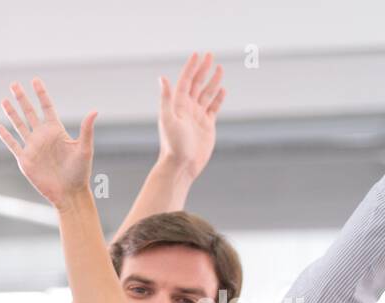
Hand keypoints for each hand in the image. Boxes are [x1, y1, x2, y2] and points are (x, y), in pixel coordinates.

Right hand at [0, 78, 95, 210]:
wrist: (68, 193)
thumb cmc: (80, 172)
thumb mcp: (84, 149)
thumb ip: (86, 129)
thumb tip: (94, 111)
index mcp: (56, 130)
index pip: (47, 107)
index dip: (41, 94)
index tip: (35, 80)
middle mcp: (43, 136)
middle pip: (29, 112)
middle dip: (21, 98)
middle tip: (14, 84)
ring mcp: (33, 148)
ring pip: (19, 126)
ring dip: (11, 113)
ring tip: (4, 100)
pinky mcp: (25, 160)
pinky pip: (13, 145)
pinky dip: (6, 137)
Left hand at [157, 52, 223, 178]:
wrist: (181, 166)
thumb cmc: (173, 145)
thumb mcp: (168, 119)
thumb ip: (166, 98)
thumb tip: (162, 78)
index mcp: (178, 105)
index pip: (186, 81)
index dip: (191, 67)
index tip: (197, 54)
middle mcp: (187, 109)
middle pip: (197, 84)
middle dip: (203, 69)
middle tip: (210, 55)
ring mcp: (197, 117)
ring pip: (206, 94)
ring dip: (212, 81)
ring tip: (219, 68)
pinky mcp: (207, 126)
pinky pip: (213, 108)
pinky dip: (218, 98)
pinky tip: (222, 89)